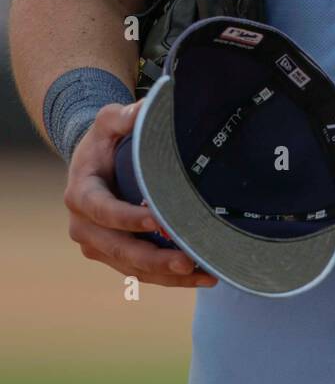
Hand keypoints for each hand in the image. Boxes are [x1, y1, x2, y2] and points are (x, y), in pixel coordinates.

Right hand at [64, 99, 217, 288]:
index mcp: (81, 194)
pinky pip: (141, 272)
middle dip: (154, 258)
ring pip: (132, 267)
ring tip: (204, 274)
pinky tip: (199, 276)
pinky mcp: (114, 256)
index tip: (158, 220)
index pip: (104, 211)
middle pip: (119, 249)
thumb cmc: (105, 139)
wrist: (92, 162)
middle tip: (188, 260)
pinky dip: (168, 278)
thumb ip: (126, 115)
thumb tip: (150, 106)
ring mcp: (98, 246)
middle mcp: (84, 226)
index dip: (129, 218)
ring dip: (167, 275)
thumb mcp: (109, 121)